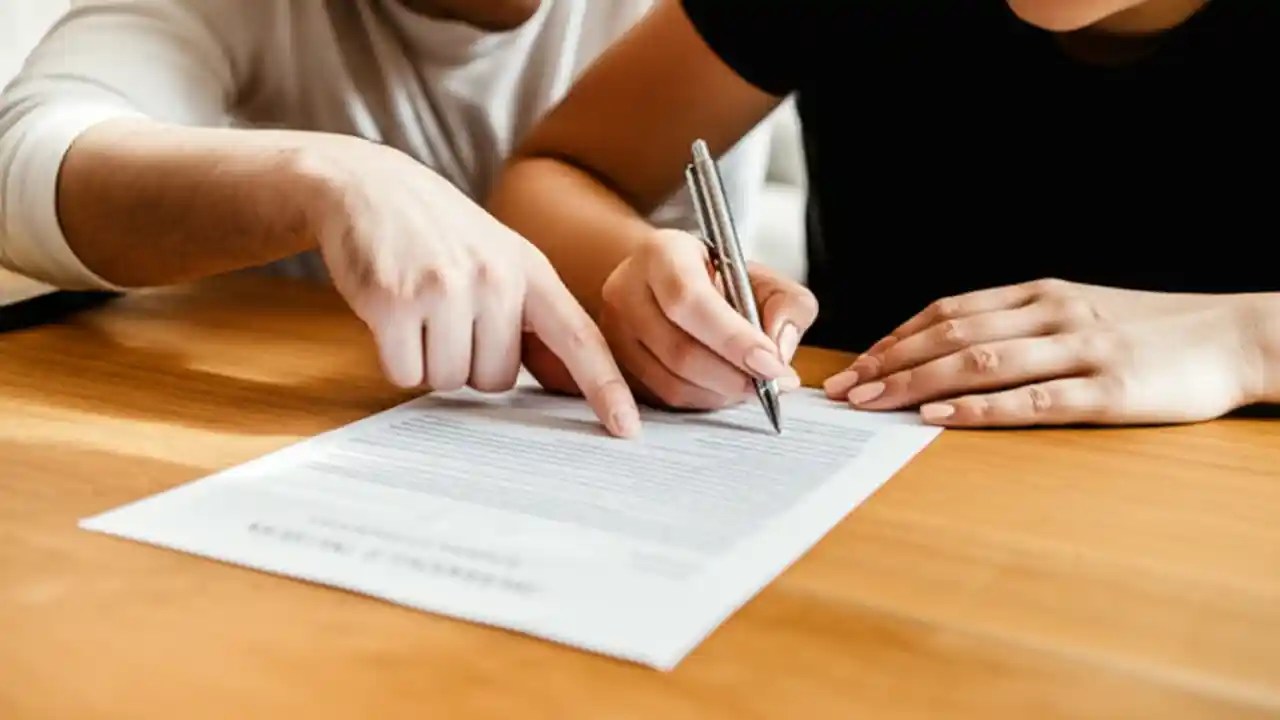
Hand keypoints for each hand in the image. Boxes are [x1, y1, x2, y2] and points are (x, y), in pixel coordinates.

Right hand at [303, 137, 639, 436]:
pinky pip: (406, 374)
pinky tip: (391, 312)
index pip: (579, 338)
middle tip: (446, 313)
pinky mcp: (395, 301)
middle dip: (467, 361)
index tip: (627, 429)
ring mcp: (445, 288)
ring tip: (419, 308)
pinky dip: (395, 358)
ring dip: (429, 359)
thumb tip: (562, 381)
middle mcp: (496, 278)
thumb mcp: (499, 256)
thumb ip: (530, 312)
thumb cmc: (438, 233)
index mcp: (530, 269)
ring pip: (449, 381)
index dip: (605, 387)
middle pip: (496, 380)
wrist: (368, 185)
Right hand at [551, 229, 814, 409]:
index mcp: (662, 253)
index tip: (771, 363)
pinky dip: (703, 399)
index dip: (732, 338)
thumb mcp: (763, 277)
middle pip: (678, 348)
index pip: (689, 299)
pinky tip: (723, 386)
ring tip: (750, 383)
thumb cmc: (721, 280)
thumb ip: (787, 304)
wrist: (670, 283)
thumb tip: (780, 348)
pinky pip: (663, 396)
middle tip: (769, 383)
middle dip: (733, 374)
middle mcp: (626, 288)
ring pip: (670, 379)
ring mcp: (614, 330)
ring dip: (721, 391)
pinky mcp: (616, 364)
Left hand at [823, 278, 1263, 426]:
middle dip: (888, 362)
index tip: (857, 363)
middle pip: (951, 335)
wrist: (1239, 337)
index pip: (950, 311)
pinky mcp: (1109, 390)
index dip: (896, 337)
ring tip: (870, 403)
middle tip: (843, 390)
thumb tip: (955, 347)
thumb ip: (1023, 324)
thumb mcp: (1081, 312)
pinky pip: (1031, 401)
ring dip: (915, 383)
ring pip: (979, 363)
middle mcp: (1052, 314)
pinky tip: (937, 419)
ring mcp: (1081, 350)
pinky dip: (978, 409)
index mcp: (1042, 294)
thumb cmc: (1152, 331)